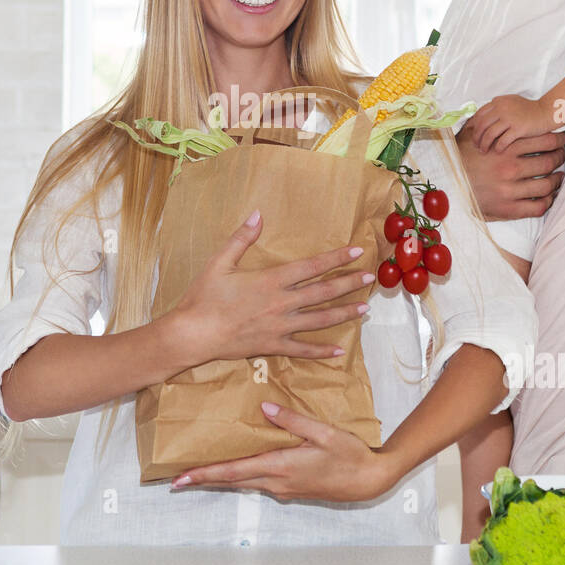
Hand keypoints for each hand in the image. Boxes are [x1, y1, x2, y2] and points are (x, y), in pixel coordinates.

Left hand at [170, 402, 396, 501]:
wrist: (370, 481)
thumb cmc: (349, 455)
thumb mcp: (323, 432)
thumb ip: (292, 420)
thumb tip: (264, 407)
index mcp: (280, 466)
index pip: (233, 472)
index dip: (205, 474)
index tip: (181, 478)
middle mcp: (277, 482)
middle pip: (232, 481)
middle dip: (204, 478)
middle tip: (178, 477)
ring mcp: (284, 488)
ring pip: (244, 482)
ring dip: (221, 477)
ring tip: (200, 469)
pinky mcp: (291, 488)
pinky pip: (258, 482)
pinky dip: (242, 475)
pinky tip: (238, 465)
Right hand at [171, 211, 373, 366]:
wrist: (193, 334)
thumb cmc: (204, 296)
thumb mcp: (220, 262)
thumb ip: (241, 238)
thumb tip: (258, 214)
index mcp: (271, 280)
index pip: (312, 267)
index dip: (336, 258)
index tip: (356, 252)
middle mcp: (282, 303)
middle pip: (323, 292)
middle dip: (348, 284)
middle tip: (370, 279)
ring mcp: (280, 327)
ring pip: (319, 320)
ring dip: (343, 313)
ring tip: (364, 309)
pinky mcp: (273, 346)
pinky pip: (303, 349)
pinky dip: (321, 351)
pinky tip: (338, 351)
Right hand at [454, 124, 564, 220]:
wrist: (445, 188)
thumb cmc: (458, 160)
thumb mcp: (468, 137)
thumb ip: (482, 121)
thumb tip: (490, 107)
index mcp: (504, 150)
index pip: (543, 141)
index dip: (556, 140)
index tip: (560, 140)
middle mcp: (510, 169)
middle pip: (548, 162)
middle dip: (559, 158)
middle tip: (562, 156)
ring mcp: (510, 190)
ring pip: (546, 185)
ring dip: (557, 180)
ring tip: (559, 177)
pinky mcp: (508, 209)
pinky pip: (537, 206)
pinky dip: (547, 201)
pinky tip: (549, 196)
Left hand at [470, 95, 552, 152]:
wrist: (546, 112)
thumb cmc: (529, 109)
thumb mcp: (511, 103)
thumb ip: (497, 108)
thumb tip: (483, 118)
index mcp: (498, 102)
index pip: (479, 114)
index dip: (473, 126)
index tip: (472, 134)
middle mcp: (502, 108)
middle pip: (481, 125)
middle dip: (476, 137)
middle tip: (476, 145)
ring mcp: (510, 118)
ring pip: (489, 134)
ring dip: (484, 144)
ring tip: (483, 150)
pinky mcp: (518, 128)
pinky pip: (503, 140)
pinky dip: (498, 147)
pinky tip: (497, 151)